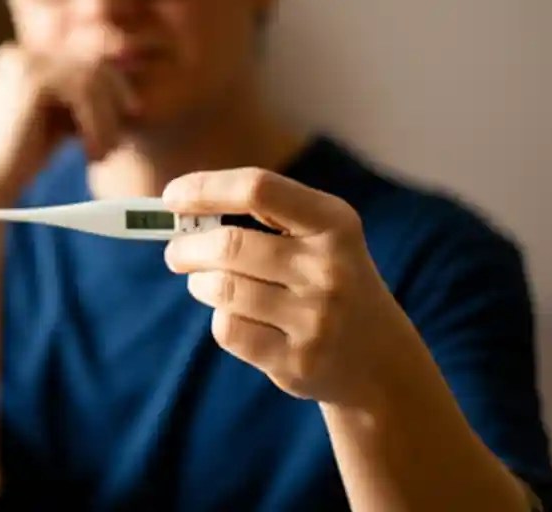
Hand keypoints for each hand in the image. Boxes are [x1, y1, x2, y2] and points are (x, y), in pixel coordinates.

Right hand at [0, 42, 138, 205]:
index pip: (82, 62)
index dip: (113, 89)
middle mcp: (20, 52)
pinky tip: (93, 154)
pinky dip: (97, 126)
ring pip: (93, 81)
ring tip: (102, 155)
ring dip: (107, 121)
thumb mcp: (55, 121)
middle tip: (116, 144)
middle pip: (91, 66)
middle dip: (113, 104)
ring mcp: (24, 62)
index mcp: (21, 58)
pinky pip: (84, 94)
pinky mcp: (32, 80)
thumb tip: (125, 93)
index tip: (128, 118)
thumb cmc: (20, 161)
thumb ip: (78, 101)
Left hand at [161, 167, 422, 408]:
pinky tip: (237, 317)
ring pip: (221, 288)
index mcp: (334, 223)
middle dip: (187, 247)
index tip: (171, 197)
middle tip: (176, 253)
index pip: (258, 188)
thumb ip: (259, 214)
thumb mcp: (318, 236)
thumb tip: (179, 205)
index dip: (206, 188)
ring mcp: (317, 318)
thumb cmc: (328, 281)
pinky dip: (220, 319)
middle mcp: (330, 267)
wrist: (380, 363)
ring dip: (200, 283)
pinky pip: (227, 329)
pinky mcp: (298, 361)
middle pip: (228, 245)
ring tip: (206, 283)